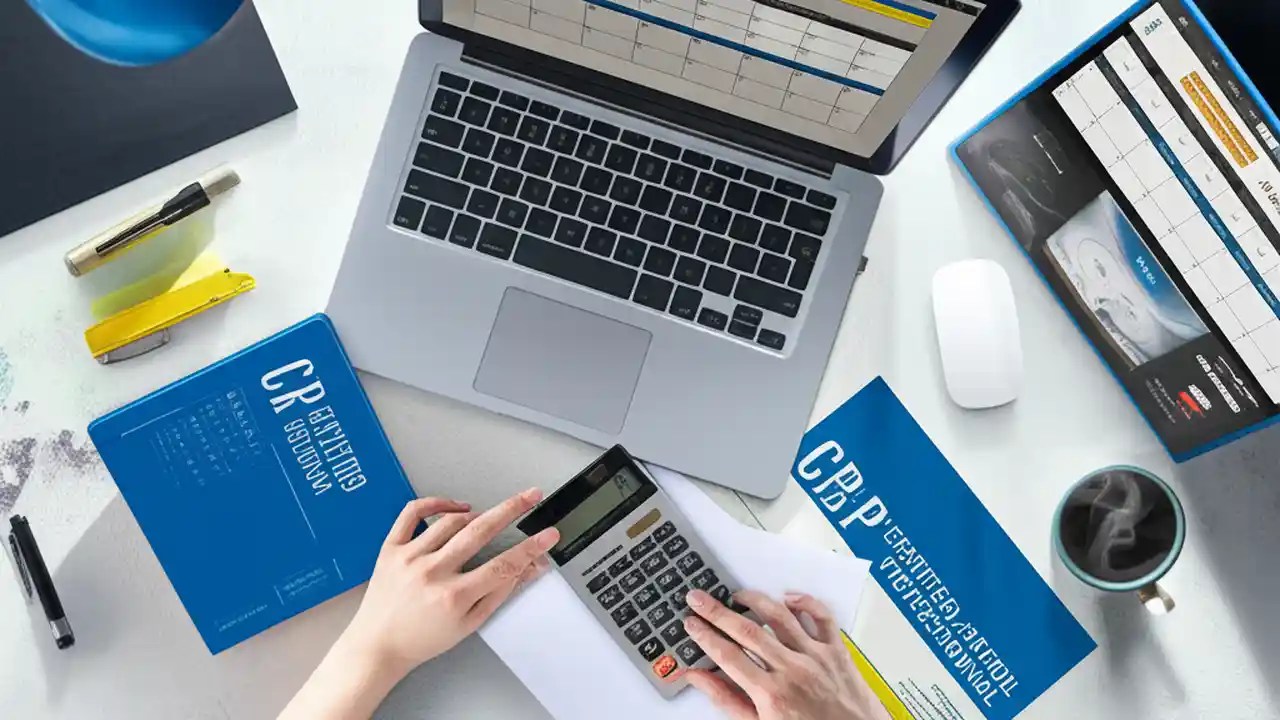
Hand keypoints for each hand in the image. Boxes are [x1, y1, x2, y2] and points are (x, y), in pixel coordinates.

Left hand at [336, 490, 559, 674]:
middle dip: (511, 509)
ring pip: (451, 521)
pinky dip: (434, 502)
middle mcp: (431, 573)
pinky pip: (412, 513)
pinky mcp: (390, 548)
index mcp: (453, 597)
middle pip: (480, 531)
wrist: (377, 645)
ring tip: (487, 518)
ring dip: (476, 514)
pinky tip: (453, 506)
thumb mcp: (469, 624)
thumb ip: (499, 594)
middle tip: (530, 497)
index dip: (531, 547)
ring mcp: (409, 558)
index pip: (503, 565)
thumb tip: (526, 570)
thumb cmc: (421, 639)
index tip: (547, 535)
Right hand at [682, 590, 890, 719]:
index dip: (705, 636)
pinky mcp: (837, 651)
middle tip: (699, 598)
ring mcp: (816, 657)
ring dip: (755, 599)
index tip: (691, 622)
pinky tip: (787, 598)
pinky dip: (804, 602)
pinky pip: (821, 616)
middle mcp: (793, 670)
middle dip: (717, 611)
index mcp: (771, 694)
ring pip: (780, 616)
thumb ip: (728, 700)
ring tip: (737, 595)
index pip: (727, 655)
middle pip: (747, 630)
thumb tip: (698, 678)